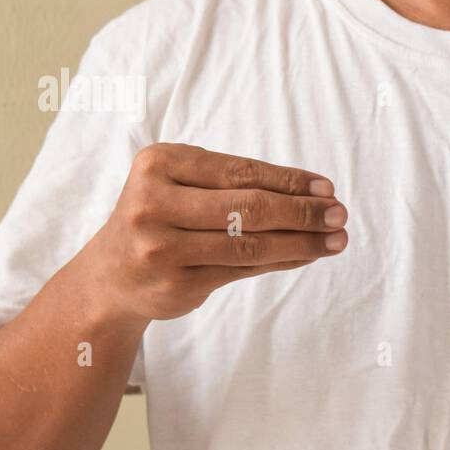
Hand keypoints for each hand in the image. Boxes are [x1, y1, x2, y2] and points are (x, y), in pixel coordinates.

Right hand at [83, 143, 347, 321]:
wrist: (110, 276)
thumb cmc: (160, 217)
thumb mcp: (183, 185)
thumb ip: (236, 185)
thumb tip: (316, 193)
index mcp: (158, 164)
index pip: (241, 171)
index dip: (290, 180)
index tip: (328, 188)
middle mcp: (154, 204)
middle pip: (248, 208)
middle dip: (302, 212)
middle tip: (339, 215)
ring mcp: (162, 248)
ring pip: (250, 245)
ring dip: (302, 243)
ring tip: (335, 240)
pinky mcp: (176, 285)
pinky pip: (243, 271)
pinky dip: (282, 262)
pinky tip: (306, 256)